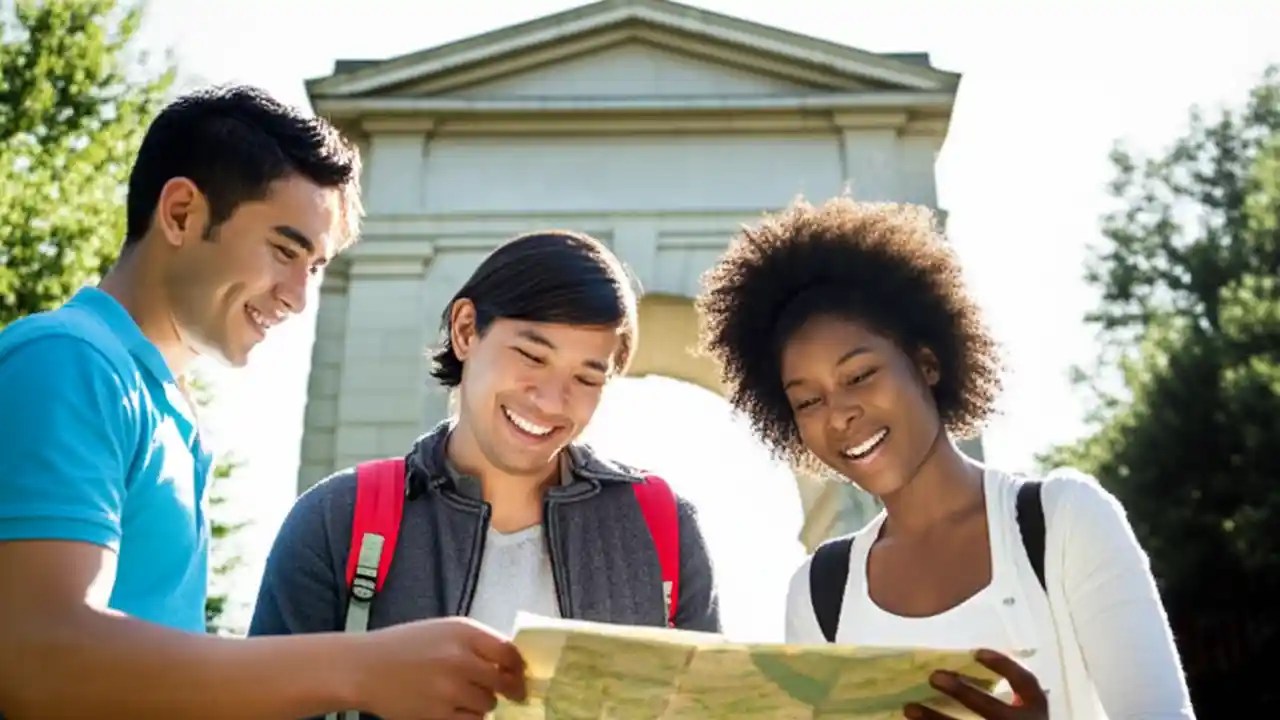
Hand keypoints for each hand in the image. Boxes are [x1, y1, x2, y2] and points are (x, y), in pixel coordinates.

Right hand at [354, 616, 527, 719]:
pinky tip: (454, 709)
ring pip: (488, 704)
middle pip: (503, 682)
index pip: (509, 652)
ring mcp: (450, 688)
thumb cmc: (404, 646)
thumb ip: (476, 643)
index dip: (518, 668)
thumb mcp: (443, 631)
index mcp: (464, 632)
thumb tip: (510, 663)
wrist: (364, 668)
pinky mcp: (438, 714)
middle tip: (506, 694)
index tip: (520, 676)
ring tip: (462, 696)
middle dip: (506, 689)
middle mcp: (461, 659)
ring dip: (482, 703)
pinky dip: (468, 718)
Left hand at [903, 648, 1047, 719]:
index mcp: (1035, 712)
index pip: (1025, 683)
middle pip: (990, 709)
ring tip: (909, 708)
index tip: (976, 652)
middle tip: (933, 676)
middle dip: (961, 692)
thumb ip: (1004, 698)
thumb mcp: (1022, 713)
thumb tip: (958, 671)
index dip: (1003, 666)